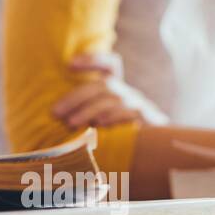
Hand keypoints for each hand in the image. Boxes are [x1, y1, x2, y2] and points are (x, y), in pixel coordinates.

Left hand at [51, 51, 168, 130]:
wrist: (159, 154)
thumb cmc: (124, 137)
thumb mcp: (104, 123)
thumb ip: (87, 115)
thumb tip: (57, 116)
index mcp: (117, 90)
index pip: (110, 65)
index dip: (92, 60)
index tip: (69, 64)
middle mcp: (128, 93)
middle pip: (102, 85)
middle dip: (75, 97)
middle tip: (55, 112)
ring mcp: (138, 104)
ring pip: (112, 98)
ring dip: (88, 110)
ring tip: (70, 122)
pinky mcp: (148, 118)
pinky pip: (129, 113)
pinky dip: (112, 117)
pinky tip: (98, 124)